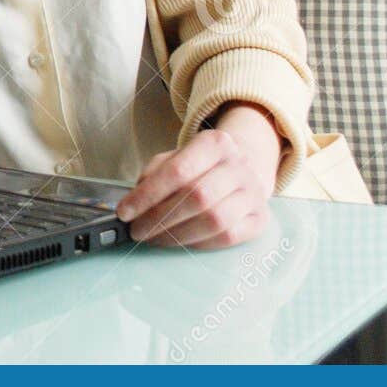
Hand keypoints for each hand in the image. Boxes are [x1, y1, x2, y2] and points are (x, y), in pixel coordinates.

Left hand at [115, 105, 281, 249]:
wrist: (244, 168)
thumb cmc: (201, 165)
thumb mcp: (176, 157)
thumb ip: (154, 174)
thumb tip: (133, 204)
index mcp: (215, 143)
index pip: (178, 171)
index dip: (148, 195)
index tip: (125, 212)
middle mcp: (239, 165)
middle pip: (197, 197)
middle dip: (160, 219)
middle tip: (138, 231)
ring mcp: (254, 193)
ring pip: (214, 220)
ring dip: (177, 235)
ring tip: (154, 238)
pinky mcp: (261, 218)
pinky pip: (228, 237)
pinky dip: (198, 243)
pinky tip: (180, 242)